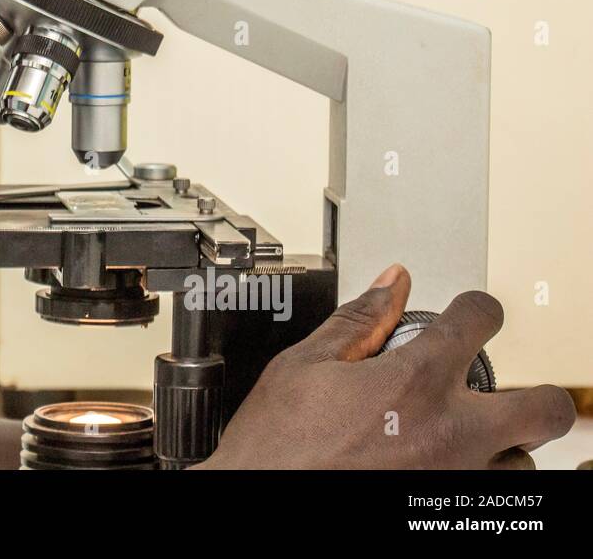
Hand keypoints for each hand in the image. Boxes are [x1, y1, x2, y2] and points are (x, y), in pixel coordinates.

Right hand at [199, 264, 575, 468]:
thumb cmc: (275, 446)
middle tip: (502, 391)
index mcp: (415, 381)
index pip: (480, 320)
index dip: (477, 309)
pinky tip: (442, 469)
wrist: (257, 499)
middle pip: (544, 408)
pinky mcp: (444, 516)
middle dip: (531, 392)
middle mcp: (451, 432)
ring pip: (523, 464)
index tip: (471, 315)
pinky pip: (491, 498)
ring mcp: (455, 480)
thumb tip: (390, 284)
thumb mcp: (304, 365)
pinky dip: (475, 479)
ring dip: (501, 446)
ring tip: (462, 438)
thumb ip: (358, 322)